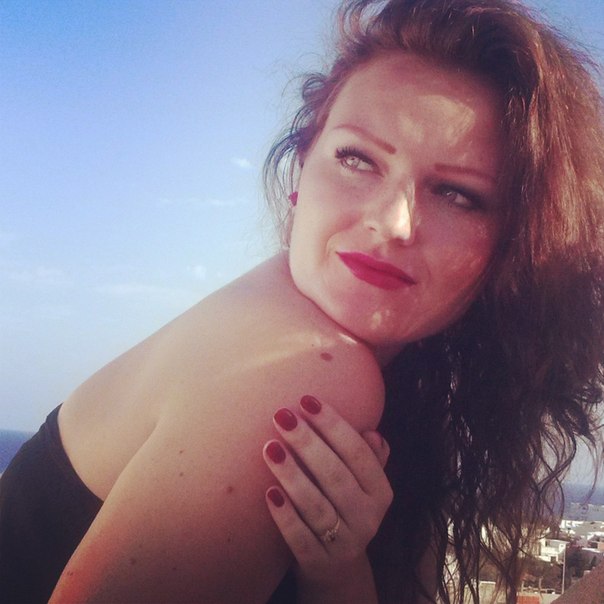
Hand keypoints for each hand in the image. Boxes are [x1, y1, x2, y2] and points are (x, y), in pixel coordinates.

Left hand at [262, 395, 392, 596]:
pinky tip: (269, 494)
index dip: (334, 425)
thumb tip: (371, 433)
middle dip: (308, 443)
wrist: (337, 567)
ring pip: (317, 506)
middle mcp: (368, 517)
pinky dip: (286, 517)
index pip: (358, 453)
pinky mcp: (320, 562)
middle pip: (336, 476)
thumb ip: (367, 457)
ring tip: (270, 448)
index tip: (307, 400)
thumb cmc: (344, 506)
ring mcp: (345, 542)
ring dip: (293, 475)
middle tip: (282, 416)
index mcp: (380, 491)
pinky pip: (301, 538)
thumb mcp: (362, 484)